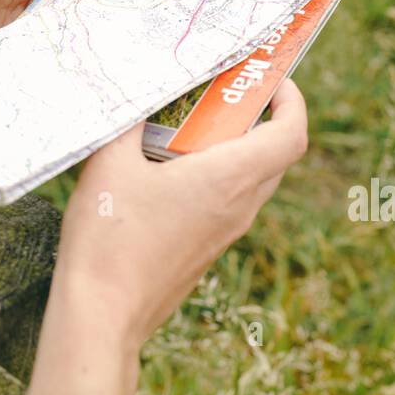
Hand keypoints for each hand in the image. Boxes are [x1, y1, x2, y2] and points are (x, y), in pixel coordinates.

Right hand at [21, 79, 308, 394]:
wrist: (102, 317)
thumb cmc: (109, 239)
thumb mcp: (110, 162)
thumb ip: (126, 118)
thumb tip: (134, 85)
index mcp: (228, 179)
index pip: (291, 133)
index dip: (292, 99)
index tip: (271, 77)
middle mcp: (239, 207)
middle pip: (274, 153)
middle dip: (255, 116)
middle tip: (219, 92)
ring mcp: (225, 233)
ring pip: (250, 179)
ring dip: (232, 147)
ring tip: (183, 127)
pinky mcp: (205, 251)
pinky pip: (227, 203)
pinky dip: (213, 176)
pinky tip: (163, 169)